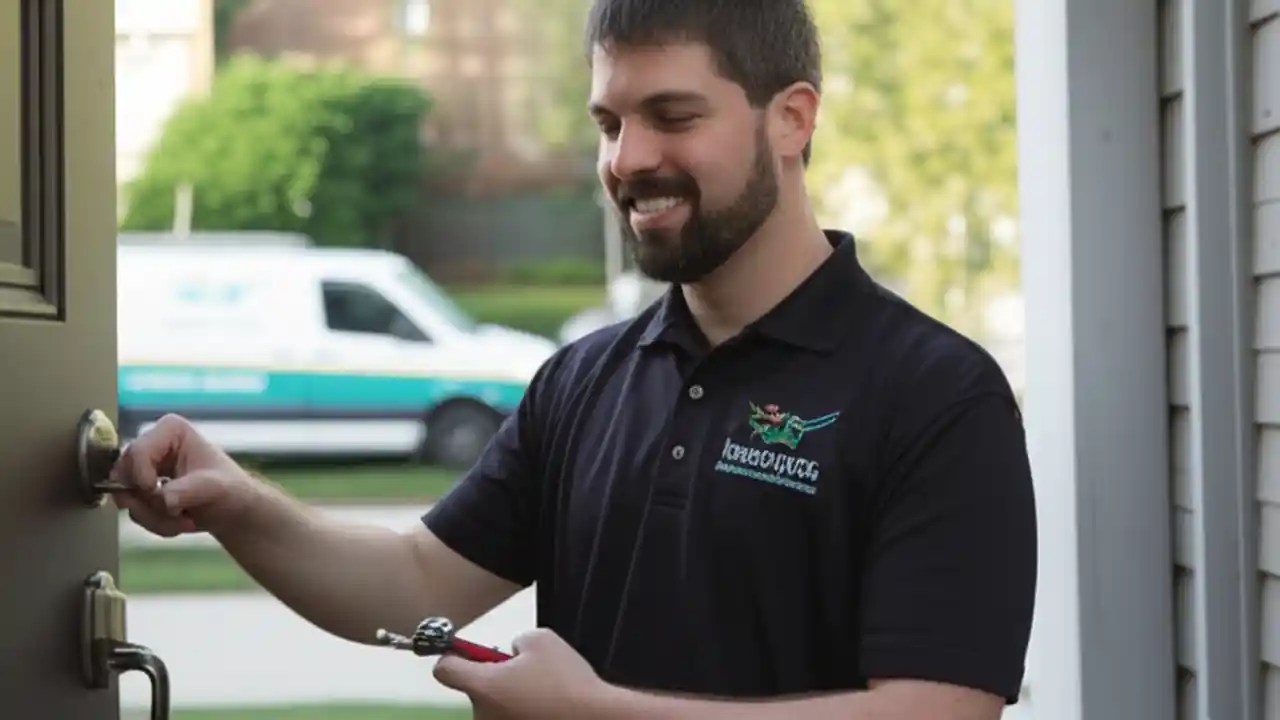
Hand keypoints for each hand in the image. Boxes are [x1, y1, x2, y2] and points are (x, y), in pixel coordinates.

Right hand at [110, 414, 256, 537]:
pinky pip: (133, 510)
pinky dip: (155, 523)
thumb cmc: (231, 489)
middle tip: (176, 513)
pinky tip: (180, 521)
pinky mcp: (142, 489)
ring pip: (126, 497)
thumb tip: (161, 499)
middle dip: (149, 503)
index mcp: (170, 430)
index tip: (161, 496)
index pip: (136, 452)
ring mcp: (144, 468)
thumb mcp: (214, 488)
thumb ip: (185, 491)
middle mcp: (152, 444)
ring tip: (184, 519)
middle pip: (123, 476)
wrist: (234, 510)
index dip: (142, 478)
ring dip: (154, 517)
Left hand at [433, 629, 611, 719]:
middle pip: (475, 689)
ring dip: (509, 698)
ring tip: (543, 694)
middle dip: (494, 678)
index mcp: (483, 686)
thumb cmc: (565, 679)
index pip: (444, 670)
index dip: (453, 656)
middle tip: (525, 672)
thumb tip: (511, 656)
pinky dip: (523, 712)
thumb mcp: (540, 639)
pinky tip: (547, 709)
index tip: (467, 653)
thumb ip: (515, 643)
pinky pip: (511, 717)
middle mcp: (482, 715)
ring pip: (494, 706)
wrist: (595, 718)